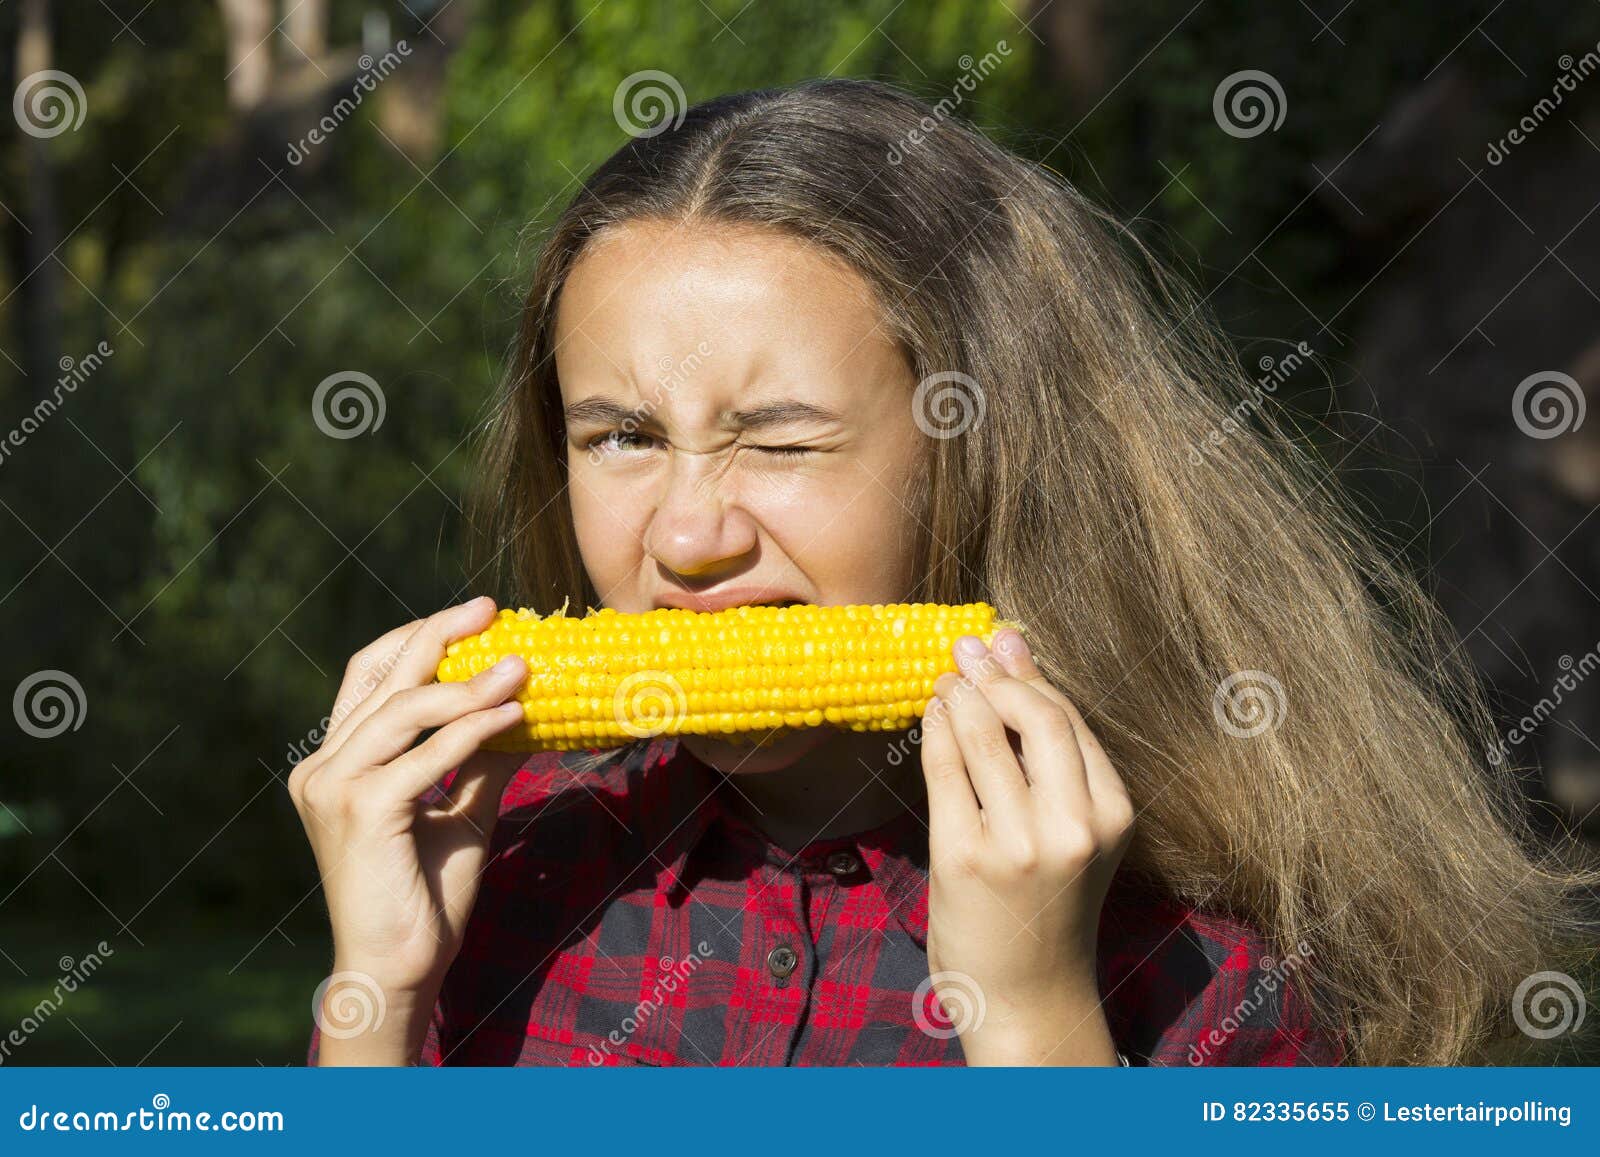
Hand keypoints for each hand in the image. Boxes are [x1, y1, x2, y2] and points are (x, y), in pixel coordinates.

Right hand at [287, 596, 528, 1060]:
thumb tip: (526, 705)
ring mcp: (333, 787)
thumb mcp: (463, 810)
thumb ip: (481, 757)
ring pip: (404, 710)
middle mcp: (322, 766)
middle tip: (493, 608)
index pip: (369, 674)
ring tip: (523, 666)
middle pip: (382, 676)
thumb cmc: (425, 895)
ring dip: (467, 683)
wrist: (400, 968)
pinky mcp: (359, 812)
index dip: (419, 637)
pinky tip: (512, 713)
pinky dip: (471, 729)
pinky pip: (424, 756)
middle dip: (440, 635)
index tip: (477, 614)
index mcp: (336, 760)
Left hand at [917, 628, 1134, 1064]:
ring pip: (982, 736)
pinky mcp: (966, 857)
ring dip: (957, 696)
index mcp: (1112, 814)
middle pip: (1034, 716)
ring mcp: (1019, 844)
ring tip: (946, 682)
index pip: (1068, 719)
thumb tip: (1013, 644)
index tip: (999, 643)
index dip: (1027, 674)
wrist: (1025, 994)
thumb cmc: (1046, 903)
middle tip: (966, 652)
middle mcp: (1072, 827)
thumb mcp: (1072, 829)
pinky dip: (934, 731)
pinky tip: (931, 716)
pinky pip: (944, 770)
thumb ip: (1051, 751)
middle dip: (994, 674)